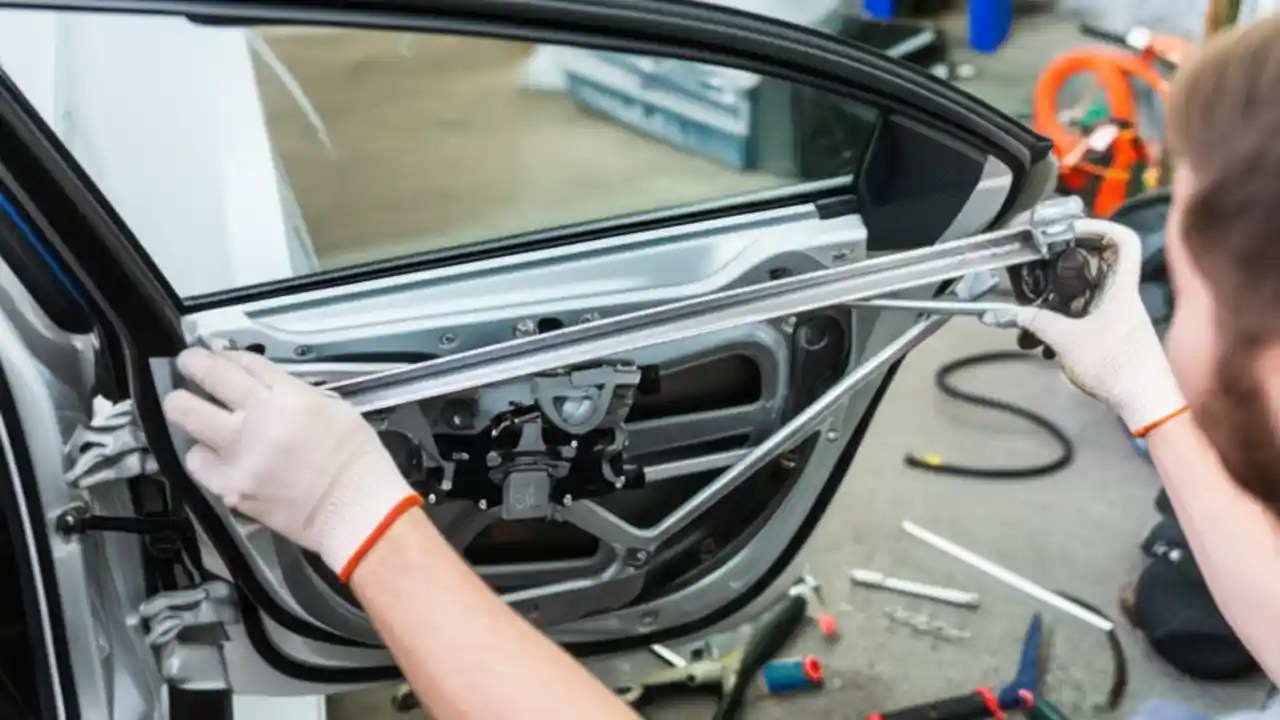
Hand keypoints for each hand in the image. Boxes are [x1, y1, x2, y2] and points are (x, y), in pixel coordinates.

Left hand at [163, 348, 420, 580]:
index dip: (224, 354)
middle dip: (192, 365)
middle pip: (206, 376)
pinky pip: (196, 461)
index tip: (216, 355)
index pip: (243, 362)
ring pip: (186, 416)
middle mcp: (259, 419)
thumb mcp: (335, 407)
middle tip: (189, 366)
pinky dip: (202, 454)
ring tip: (190, 410)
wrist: (355, 510)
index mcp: (290, 397)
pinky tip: (214, 454)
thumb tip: (264, 387)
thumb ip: (294, 393)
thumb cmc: (355, 459)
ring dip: (186, 408)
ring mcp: (239, 453)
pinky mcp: (228, 485)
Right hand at [983, 218, 1184, 433]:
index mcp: (1121, 288)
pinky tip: (1046, 333)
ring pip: (1090, 290)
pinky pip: (1088, 312)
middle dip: (1068, 260)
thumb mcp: (1068, 341)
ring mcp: (1119, 315)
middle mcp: (1123, 295)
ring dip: (1063, 293)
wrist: (1146, 402)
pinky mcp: (1113, 333)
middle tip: (1042, 262)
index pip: (1123, 240)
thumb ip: (1036, 323)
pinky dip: (1066, 315)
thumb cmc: (1115, 365)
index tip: (1069, 228)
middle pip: (1100, 262)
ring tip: (1036, 303)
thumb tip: (1004, 312)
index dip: (1100, 225)